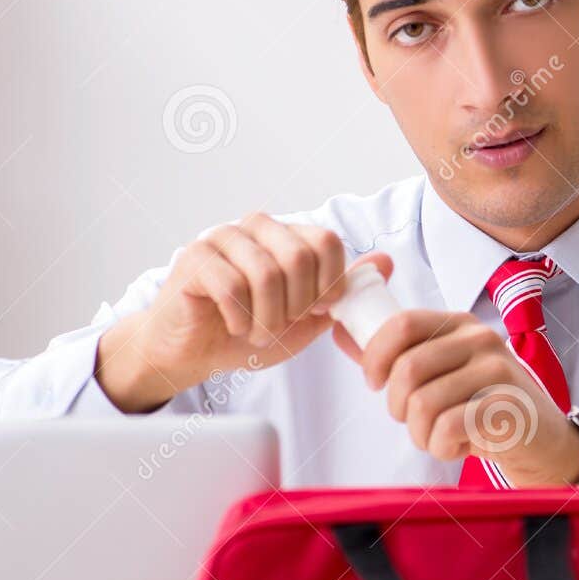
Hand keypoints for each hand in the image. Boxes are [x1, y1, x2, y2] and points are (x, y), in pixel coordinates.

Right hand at [95, 213, 359, 412]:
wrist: (192, 352)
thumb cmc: (247, 332)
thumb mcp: (306, 320)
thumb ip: (342, 293)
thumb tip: (386, 263)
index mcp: (286, 235)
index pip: (326, 242)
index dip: (328, 285)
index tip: (314, 312)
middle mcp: (256, 227)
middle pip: (300, 256)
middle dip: (297, 305)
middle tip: (280, 325)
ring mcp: (222, 237)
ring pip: (266, 273)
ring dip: (267, 318)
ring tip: (256, 331)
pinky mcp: (194, 258)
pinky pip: (231, 286)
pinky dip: (239, 319)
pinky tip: (233, 326)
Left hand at [332, 276, 578, 486]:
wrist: (541, 442)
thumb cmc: (482, 406)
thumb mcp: (440, 374)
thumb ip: (394, 353)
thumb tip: (341, 330)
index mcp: (458, 324)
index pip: (402, 324)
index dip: (375, 356)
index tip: (375, 383)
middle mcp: (480, 339)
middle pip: (407, 369)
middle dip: (397, 406)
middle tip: (413, 420)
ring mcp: (497, 371)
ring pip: (422, 404)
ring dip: (420, 434)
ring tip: (439, 436)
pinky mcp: (506, 407)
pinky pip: (446, 428)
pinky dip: (441, 447)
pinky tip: (458, 446)